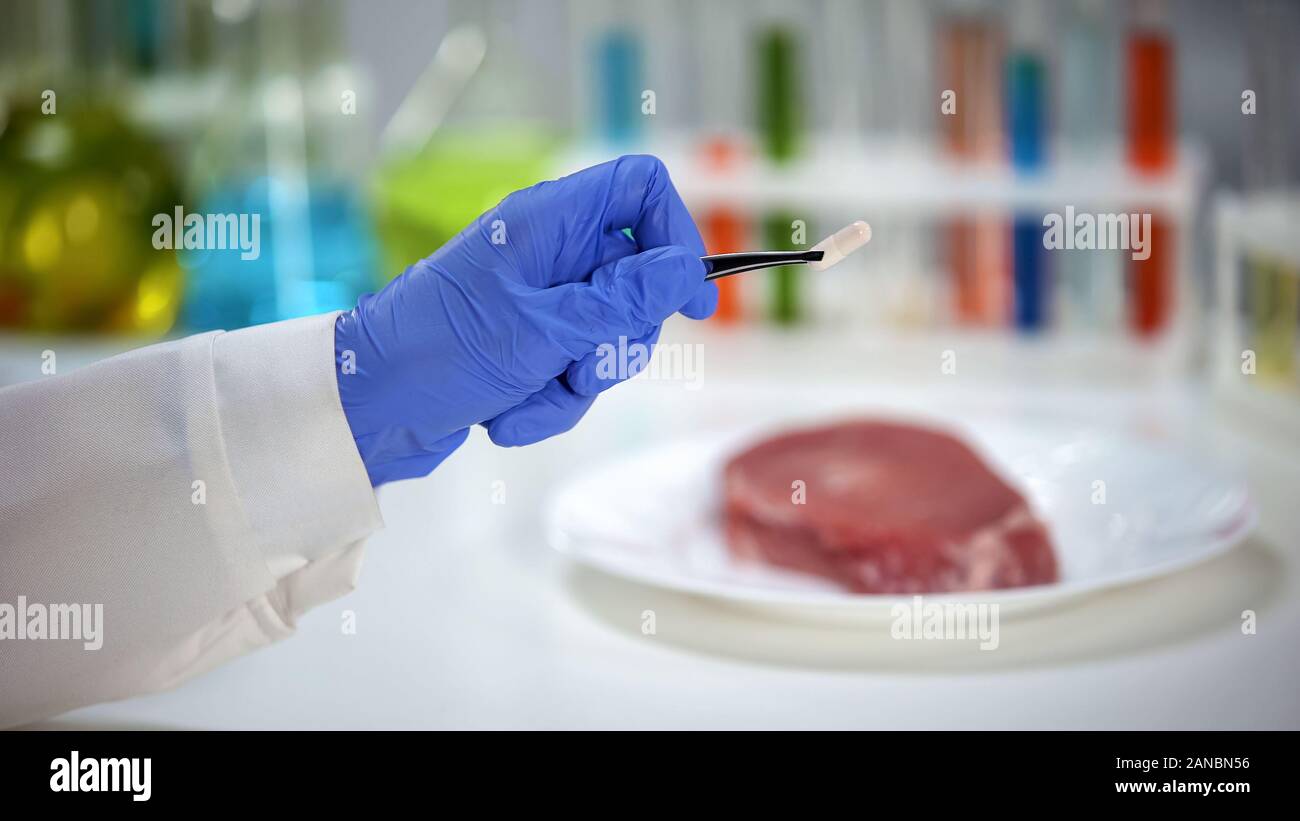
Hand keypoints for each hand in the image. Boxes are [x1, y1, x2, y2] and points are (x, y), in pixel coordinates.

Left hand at [335, 155, 716, 484]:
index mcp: (551, 220)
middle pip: (636, 280)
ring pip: (607, 338)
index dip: (676, 236)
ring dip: (575, 384)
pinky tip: (503, 415)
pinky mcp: (528, 344)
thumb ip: (622, 299)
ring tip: (526, 396)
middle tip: (580, 367)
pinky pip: (574, 373)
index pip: (641, 189)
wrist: (368, 408)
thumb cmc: (438, 351)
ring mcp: (539, 299)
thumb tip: (685, 270)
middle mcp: (550, 251)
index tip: (690, 302)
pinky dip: (548, 403)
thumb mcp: (544, 329)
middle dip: (615, 341)